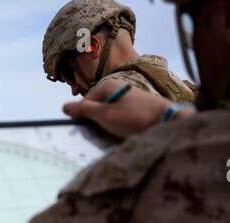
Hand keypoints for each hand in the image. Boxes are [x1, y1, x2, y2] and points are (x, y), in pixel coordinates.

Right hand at [63, 80, 177, 138]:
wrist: (166, 120)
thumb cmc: (133, 117)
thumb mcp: (104, 115)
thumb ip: (83, 110)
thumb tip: (64, 106)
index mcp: (107, 85)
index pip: (84, 103)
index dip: (85, 117)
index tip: (91, 127)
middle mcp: (116, 87)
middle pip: (96, 107)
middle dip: (96, 120)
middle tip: (104, 130)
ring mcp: (126, 96)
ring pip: (107, 113)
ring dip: (108, 124)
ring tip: (117, 130)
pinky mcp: (134, 106)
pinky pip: (118, 116)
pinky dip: (119, 124)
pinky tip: (125, 129)